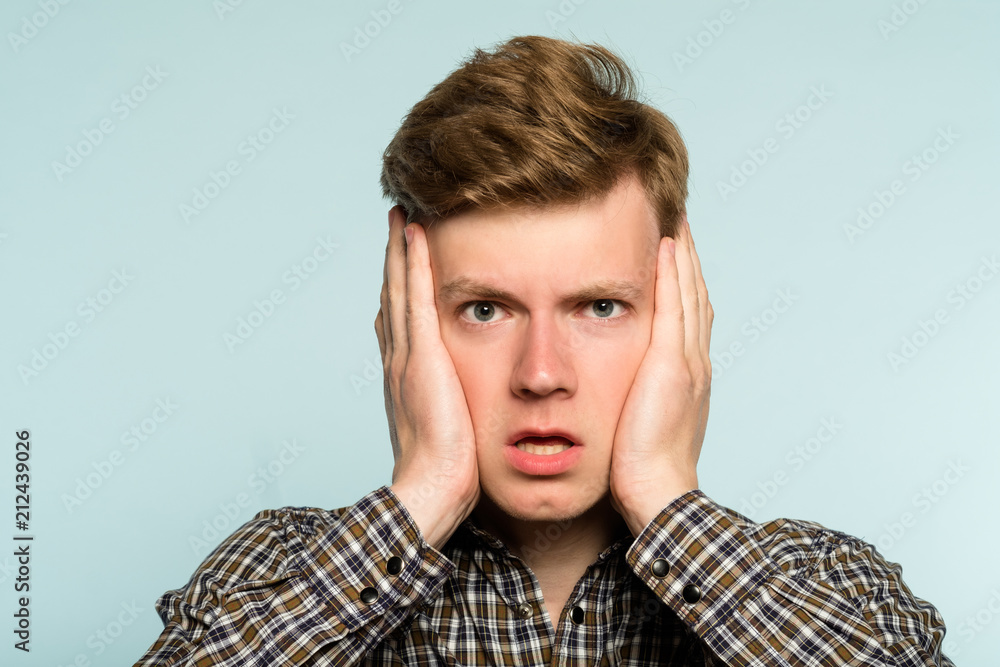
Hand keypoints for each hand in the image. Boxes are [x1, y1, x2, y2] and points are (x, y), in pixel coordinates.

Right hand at [374, 206, 480, 549]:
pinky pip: (415, 297)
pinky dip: (412, 262)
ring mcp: (406, 355)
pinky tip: (413, 233)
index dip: (400, 286)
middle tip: (396, 220)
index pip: (401, 319)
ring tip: (400, 214)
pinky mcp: (420, 356)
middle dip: (395, 258)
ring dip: (398, 249)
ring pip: (399, 287)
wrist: (432, 487)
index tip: (404, 258)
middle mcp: (400, 359)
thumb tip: (466, 392)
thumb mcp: (453, 426)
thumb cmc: (450, 467)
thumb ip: (456, 403)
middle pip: (394, 295)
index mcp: (407, 375)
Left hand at [609, 215, 712, 535]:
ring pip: (689, 293)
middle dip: (687, 256)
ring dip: (683, 253)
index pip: (686, 313)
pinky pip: (675, 309)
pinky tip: (666, 246)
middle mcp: (693, 361)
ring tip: (675, 218)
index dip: (682, 279)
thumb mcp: (638, 420)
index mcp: (686, 373)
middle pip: (694, 294)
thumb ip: (633, 393)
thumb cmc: (641, 467)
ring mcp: (687, 361)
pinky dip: (674, 275)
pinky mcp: (672, 366)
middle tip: (678, 219)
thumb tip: (616, 382)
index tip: (671, 248)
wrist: (657, 493)